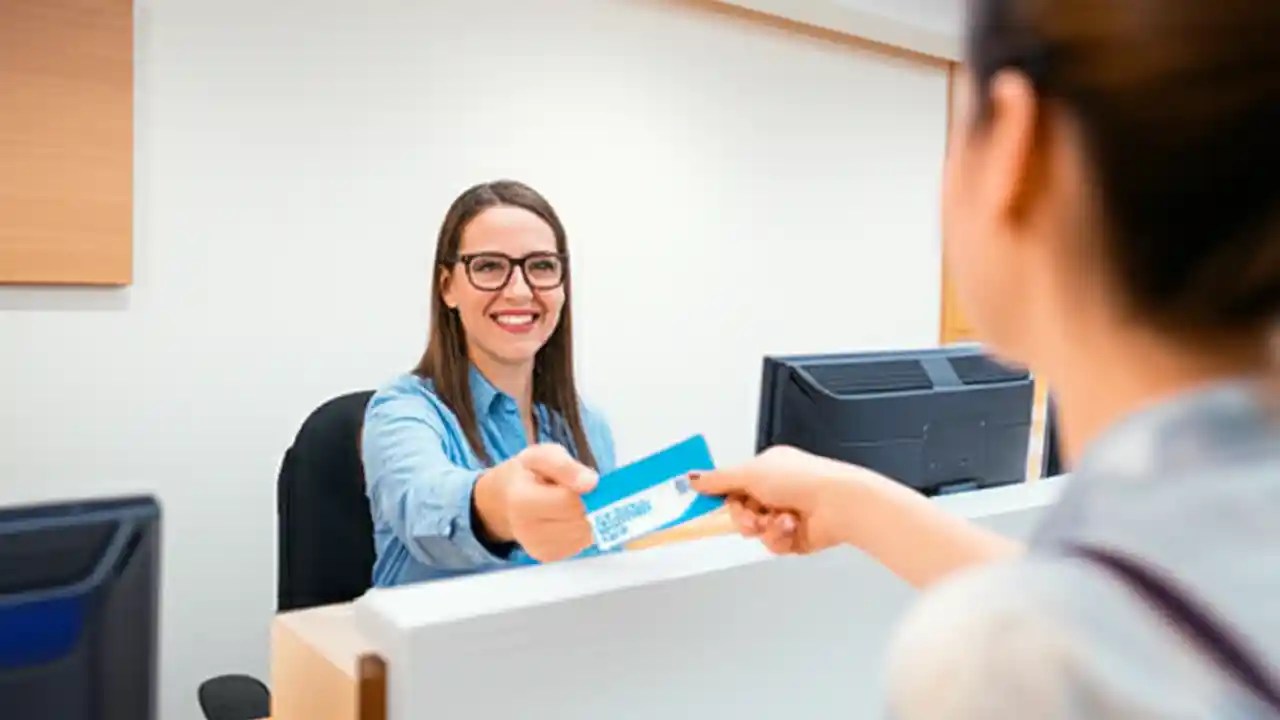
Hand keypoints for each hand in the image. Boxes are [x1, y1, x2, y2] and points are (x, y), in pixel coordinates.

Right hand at [474, 443, 597, 562]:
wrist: (505, 499)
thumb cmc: (528, 473)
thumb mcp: (543, 456)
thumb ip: (566, 466)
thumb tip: (591, 483)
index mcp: (521, 501)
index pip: (569, 502)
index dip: (581, 490)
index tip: (577, 481)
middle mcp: (525, 531)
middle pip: (579, 522)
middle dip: (586, 505)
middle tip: (572, 493)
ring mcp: (536, 548)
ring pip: (583, 536)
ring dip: (585, 519)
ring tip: (567, 505)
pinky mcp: (547, 556)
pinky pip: (579, 545)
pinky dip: (579, 531)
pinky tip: (566, 519)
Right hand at [691, 446, 866, 554]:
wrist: (838, 505)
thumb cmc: (804, 479)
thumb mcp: (750, 473)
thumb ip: (718, 479)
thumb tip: (693, 477)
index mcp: (767, 468)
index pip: (733, 483)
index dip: (720, 494)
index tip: (704, 503)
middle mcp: (776, 490)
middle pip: (740, 511)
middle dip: (744, 516)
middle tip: (754, 514)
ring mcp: (785, 513)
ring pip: (755, 531)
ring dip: (765, 527)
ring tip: (781, 518)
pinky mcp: (794, 535)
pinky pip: (772, 543)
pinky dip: (779, 537)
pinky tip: (792, 526)